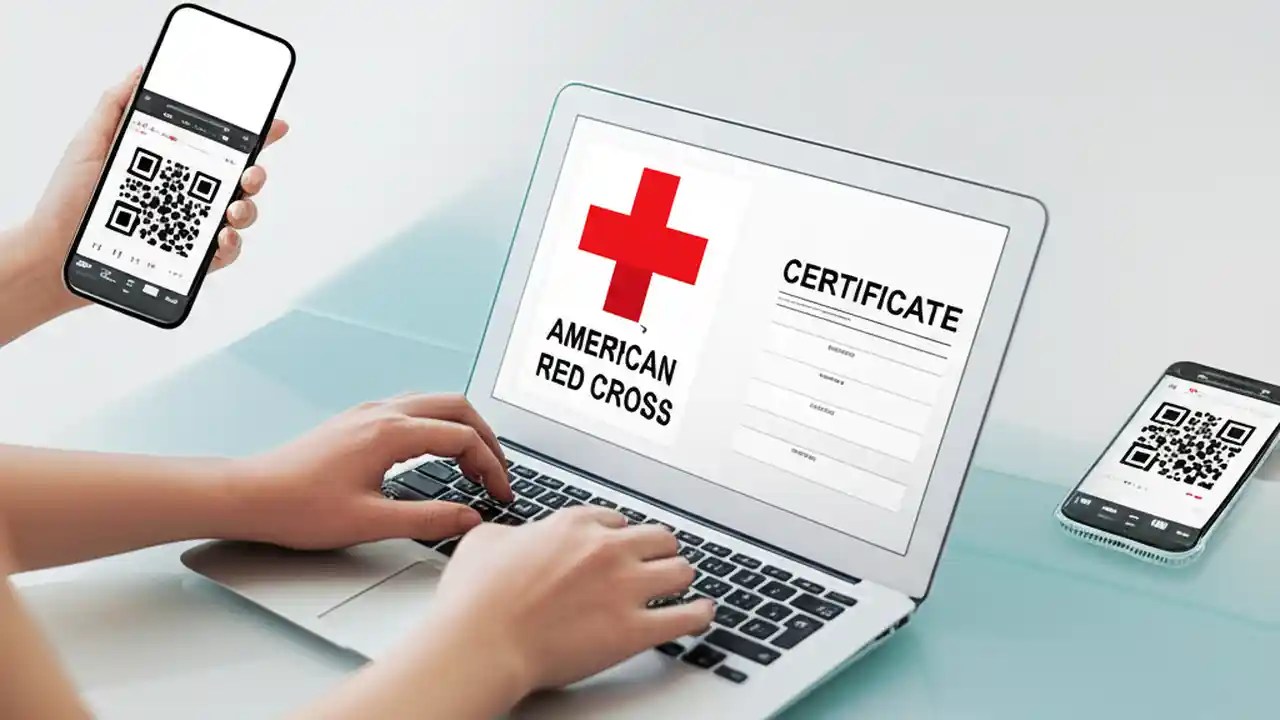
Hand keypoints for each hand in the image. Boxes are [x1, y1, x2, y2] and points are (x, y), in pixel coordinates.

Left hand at [25, 68, 288, 310]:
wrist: (56, 253)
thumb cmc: (69, 202)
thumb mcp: (91, 144)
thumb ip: (115, 106)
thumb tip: (141, 73)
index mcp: (173, 165)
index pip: (220, 147)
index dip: (251, 135)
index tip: (273, 125)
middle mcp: (188, 195)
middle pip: (240, 181)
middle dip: (257, 174)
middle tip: (251, 173)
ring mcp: (192, 227)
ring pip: (240, 215)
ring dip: (247, 210)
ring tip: (232, 210)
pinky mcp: (191, 261)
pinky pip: (225, 253)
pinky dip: (231, 245)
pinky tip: (221, 237)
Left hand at [231, 393, 510, 549]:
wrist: (249, 495)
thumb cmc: (299, 508)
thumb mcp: (370, 523)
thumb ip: (428, 519)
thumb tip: (469, 517)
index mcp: (390, 434)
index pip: (462, 437)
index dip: (491, 466)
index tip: (500, 493)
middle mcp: (382, 413)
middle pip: (456, 406)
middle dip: (486, 437)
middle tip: (498, 472)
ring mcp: (368, 413)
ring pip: (434, 403)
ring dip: (462, 428)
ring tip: (475, 464)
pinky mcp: (358, 421)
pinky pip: (413, 410)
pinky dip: (438, 427)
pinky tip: (437, 454)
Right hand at [429, 507, 713, 696]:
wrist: (481, 643)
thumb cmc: (475, 599)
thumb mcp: (484, 541)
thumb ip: (511, 533)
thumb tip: (514, 536)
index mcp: (574, 525)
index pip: (615, 520)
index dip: (619, 534)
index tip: (620, 545)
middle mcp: (606, 549)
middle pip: (657, 538)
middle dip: (658, 549)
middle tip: (658, 559)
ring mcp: (625, 588)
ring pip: (679, 570)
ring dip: (680, 576)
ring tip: (682, 584)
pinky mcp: (635, 630)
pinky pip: (686, 617)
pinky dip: (700, 615)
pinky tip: (703, 614)